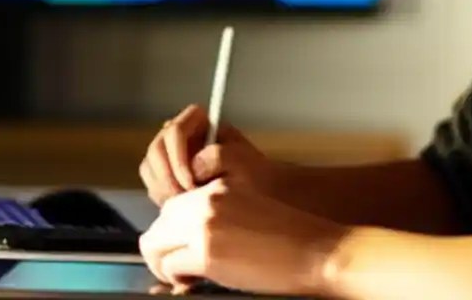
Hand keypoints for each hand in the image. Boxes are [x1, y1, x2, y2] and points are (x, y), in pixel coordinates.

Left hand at [138, 179, 346, 296]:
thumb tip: (186, 242)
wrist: (316, 250)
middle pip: (159, 223)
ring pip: (155, 243)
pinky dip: (175, 279)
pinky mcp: (207, 253)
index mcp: (217, 188)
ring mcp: (205, 226)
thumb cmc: (291, 237)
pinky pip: (170, 267)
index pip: (172, 206)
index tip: (182, 249)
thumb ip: (215, 216)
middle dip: (163, 247)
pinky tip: (192, 283)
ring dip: (163, 263)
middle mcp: (206, 201)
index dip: (173, 233)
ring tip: (182, 277)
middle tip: (178, 268)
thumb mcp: (247, 210)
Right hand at [140, 105, 280, 206]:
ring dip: (163, 189)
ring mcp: (170, 155)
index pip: (175, 131)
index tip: (190, 183)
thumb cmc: (255, 173)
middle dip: (168, 178)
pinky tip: (182, 211)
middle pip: (156, 150)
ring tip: (186, 208)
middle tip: (185, 199)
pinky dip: (163, 198)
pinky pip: (153, 185)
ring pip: (150, 168)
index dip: (177, 157)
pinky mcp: (167, 177)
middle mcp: (180, 135)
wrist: (260, 195)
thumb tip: (194, 166)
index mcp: (198, 121)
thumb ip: (218, 156)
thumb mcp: (243, 159)